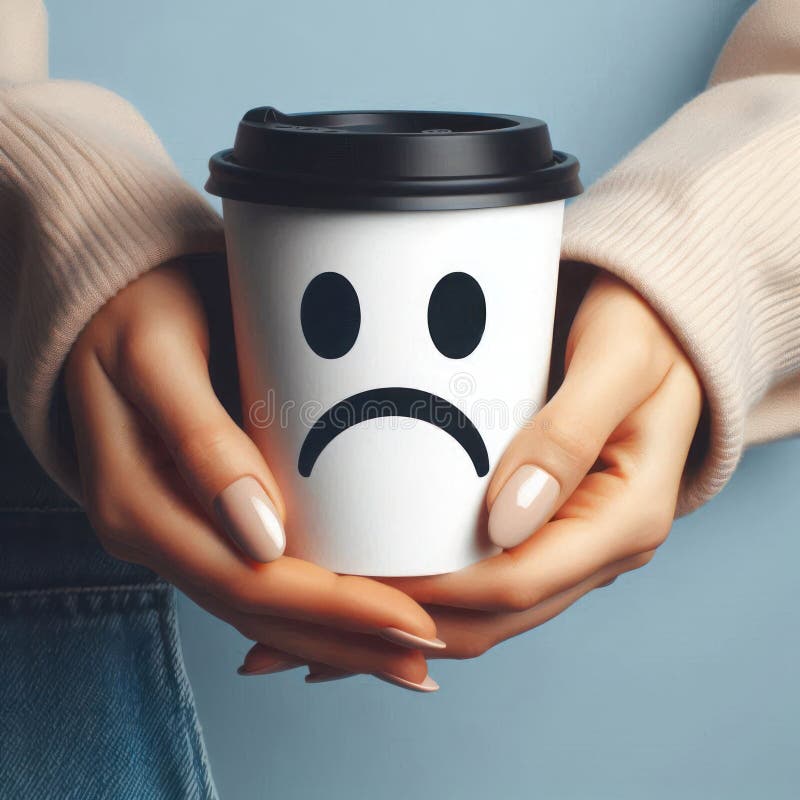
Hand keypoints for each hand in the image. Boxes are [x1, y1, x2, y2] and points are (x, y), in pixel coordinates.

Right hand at [65, 261, 441, 690]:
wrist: (107, 304)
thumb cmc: (137, 315)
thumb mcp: (157, 358)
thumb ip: (201, 442)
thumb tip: (262, 536)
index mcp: (139, 505)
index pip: (251, 581)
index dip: (334, 608)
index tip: (411, 618)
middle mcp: (153, 535)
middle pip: (259, 613)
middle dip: (346, 640)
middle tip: (424, 660)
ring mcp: (174, 532)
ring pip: (258, 611)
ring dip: (333, 639)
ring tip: (404, 657)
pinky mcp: (195, 520)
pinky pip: (252, 581)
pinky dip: (308, 610)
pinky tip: (353, 619)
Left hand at [269, 273, 702, 676]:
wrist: (659, 329)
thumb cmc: (643, 333)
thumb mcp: (617, 365)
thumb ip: (566, 437)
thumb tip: (505, 524)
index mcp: (626, 520)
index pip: (519, 583)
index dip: (437, 594)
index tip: (357, 585)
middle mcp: (599, 549)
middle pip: (494, 617)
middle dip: (404, 631)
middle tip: (311, 633)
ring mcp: (571, 546)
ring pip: (483, 614)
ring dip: (405, 630)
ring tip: (317, 636)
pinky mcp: (544, 530)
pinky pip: (483, 581)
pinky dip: (426, 600)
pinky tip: (367, 602)